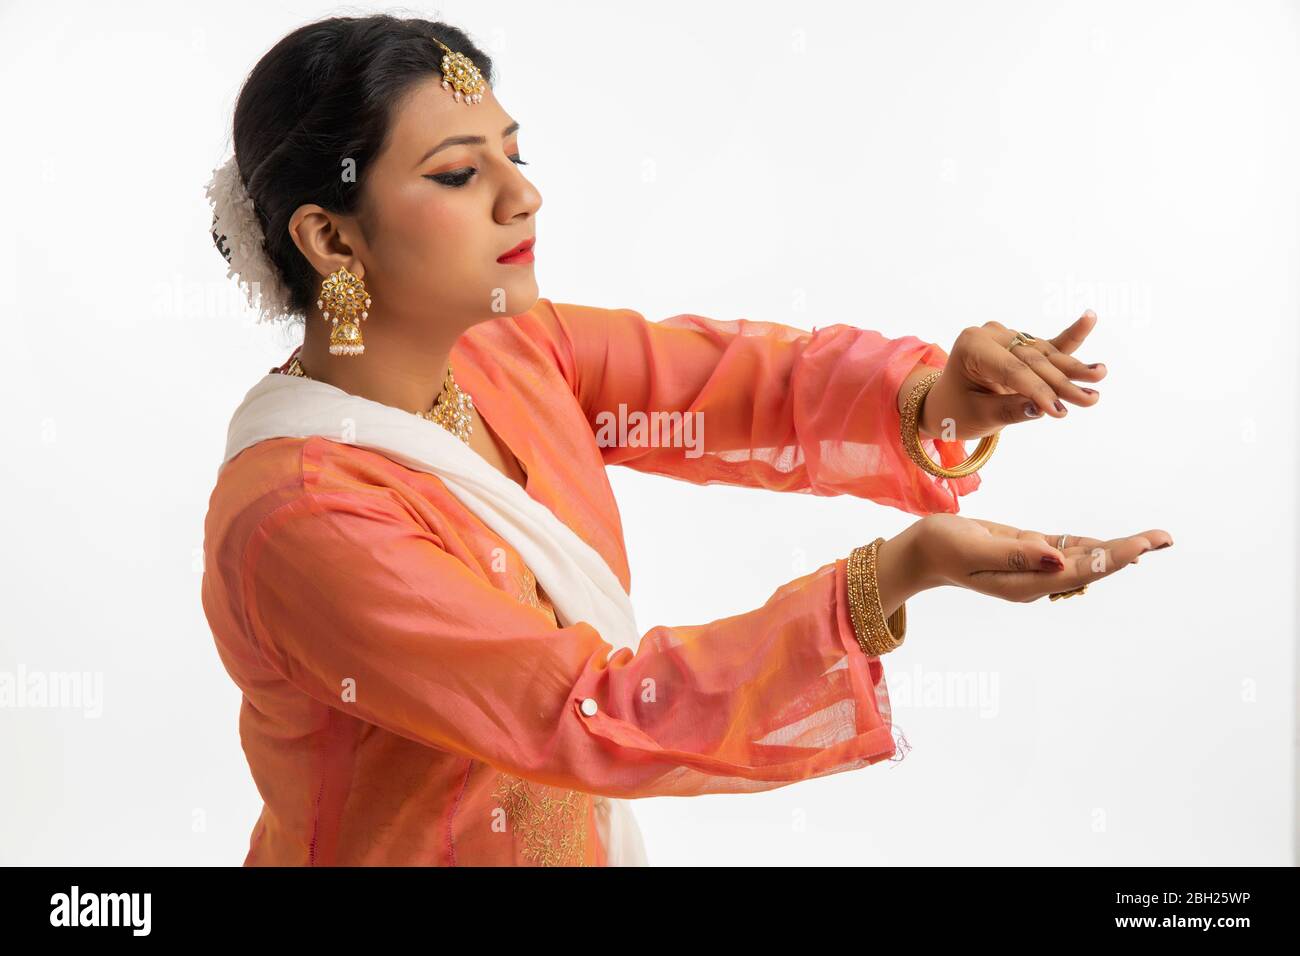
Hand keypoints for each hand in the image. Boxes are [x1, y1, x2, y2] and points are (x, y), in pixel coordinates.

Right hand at [877, 514, 1173, 609]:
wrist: (920, 552)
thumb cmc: (941, 547)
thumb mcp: (974, 546)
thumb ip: (1016, 554)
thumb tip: (1060, 559)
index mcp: (1025, 584)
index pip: (1081, 570)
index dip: (1115, 556)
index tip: (1146, 545)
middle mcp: (1036, 580)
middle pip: (1091, 565)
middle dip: (1129, 551)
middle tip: (1165, 538)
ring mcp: (1033, 569)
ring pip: (1084, 557)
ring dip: (1118, 547)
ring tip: (1155, 539)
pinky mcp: (1028, 554)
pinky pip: (1068, 549)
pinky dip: (1094, 544)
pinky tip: (1118, 543)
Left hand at [901, 312, 1106, 439]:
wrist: (948, 402)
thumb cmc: (957, 410)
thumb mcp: (977, 415)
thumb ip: (1009, 410)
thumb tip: (1042, 408)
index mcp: (972, 346)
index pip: (1012, 369)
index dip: (1037, 390)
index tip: (1059, 411)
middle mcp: (991, 334)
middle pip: (1032, 361)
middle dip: (1061, 383)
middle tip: (1089, 400)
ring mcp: (1008, 335)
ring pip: (1045, 355)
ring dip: (1073, 369)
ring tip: (1099, 376)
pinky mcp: (1022, 343)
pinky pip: (1049, 343)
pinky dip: (1072, 337)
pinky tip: (1090, 318)